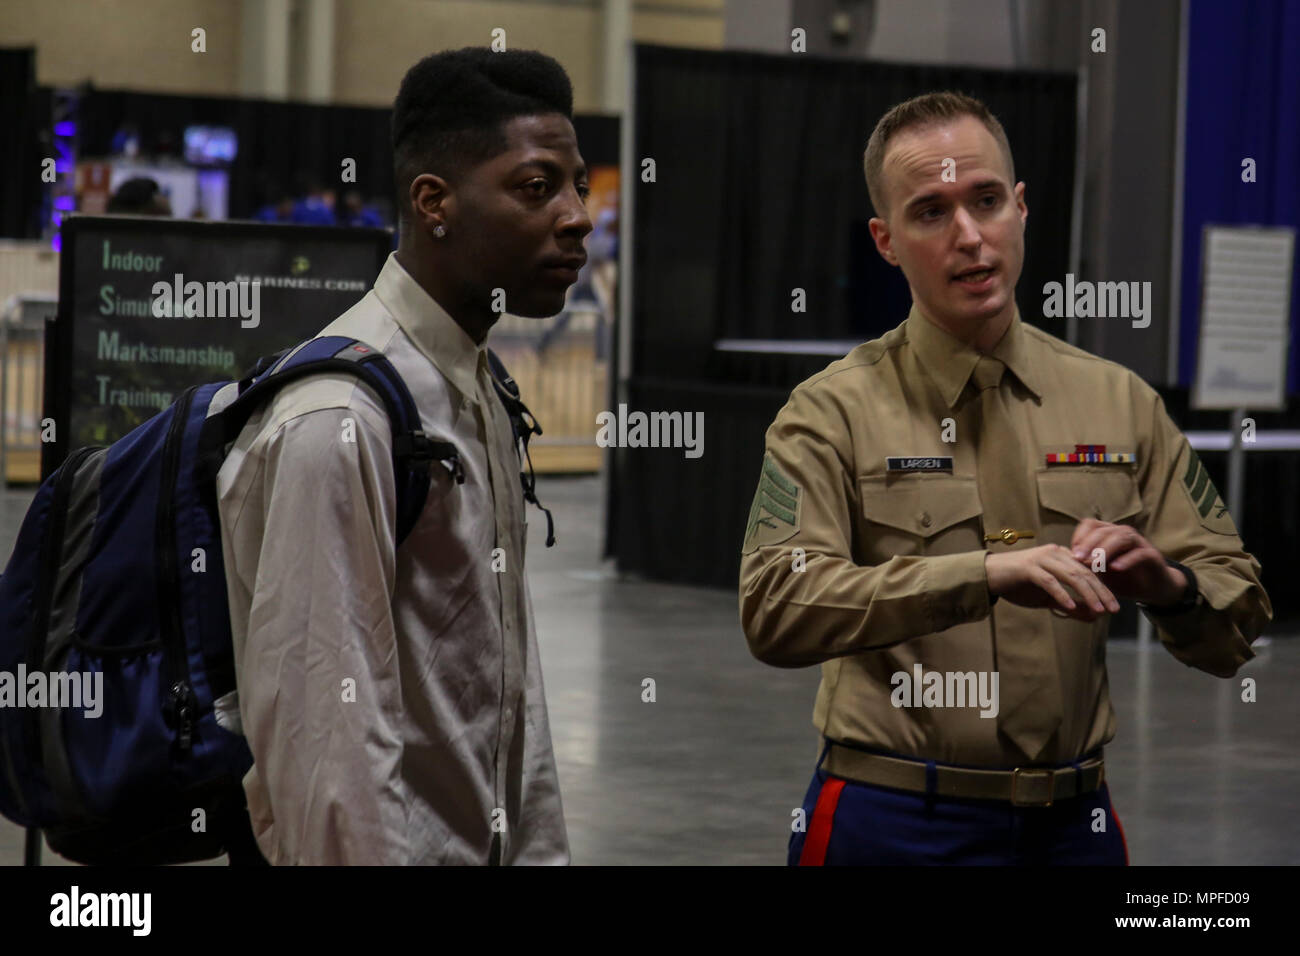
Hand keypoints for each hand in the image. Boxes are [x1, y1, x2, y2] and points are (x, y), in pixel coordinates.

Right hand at [985, 544, 1120, 620]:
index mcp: (1061, 556)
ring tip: (1098, 610)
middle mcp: (1054, 553)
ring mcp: (1041, 558)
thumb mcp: (1047, 597)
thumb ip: (1069, 604)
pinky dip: (1061, 594)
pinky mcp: (1028, 567)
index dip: (1104, 589)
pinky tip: (1070, 607)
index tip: (1115, 606)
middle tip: (1114, 609)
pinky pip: (1049, 581)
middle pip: (1084, 573)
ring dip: (1087, 594)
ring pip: (1071, 576)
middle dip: (1101, 593)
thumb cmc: (1017, 585)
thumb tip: (1092, 616)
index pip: (1089, 572)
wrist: (988, 576)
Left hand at [1068, 519, 1184, 604]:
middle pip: (1104, 530)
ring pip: (1121, 537)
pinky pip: (1139, 553)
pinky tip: (1115, 568)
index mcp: (1108, 534)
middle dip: (1088, 544)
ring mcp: (1138, 542)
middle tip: (1077, 558)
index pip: (1090, 525)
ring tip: (1094, 563)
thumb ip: (1084, 566)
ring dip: (1105, 550)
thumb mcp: (1099, 573)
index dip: (1079, 536)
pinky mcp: (1151, 555)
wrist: (1151, 588)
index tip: (1070, 553)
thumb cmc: (1120, 578)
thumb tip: (1062, 563)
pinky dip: (1126, 560)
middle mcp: (1122, 534)